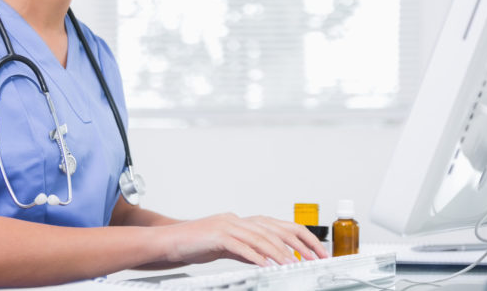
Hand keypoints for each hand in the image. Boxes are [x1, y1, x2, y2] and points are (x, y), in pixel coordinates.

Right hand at [159, 213, 328, 266]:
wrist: (170, 241)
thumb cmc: (197, 244)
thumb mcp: (228, 247)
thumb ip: (248, 250)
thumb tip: (268, 259)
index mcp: (244, 221)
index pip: (280, 226)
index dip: (301, 238)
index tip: (316, 251)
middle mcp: (239, 219)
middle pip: (276, 229)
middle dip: (298, 245)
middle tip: (313, 259)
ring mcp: (228, 225)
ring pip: (261, 237)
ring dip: (280, 252)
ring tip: (293, 265)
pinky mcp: (217, 236)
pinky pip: (241, 246)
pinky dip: (256, 256)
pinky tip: (266, 266)